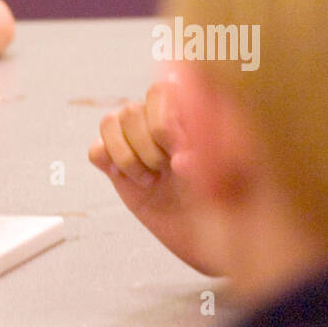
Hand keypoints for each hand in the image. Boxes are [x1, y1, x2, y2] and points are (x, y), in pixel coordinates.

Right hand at [88, 77, 218, 273]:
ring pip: (110, 123)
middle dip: (147, 144)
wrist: (209, 235)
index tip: (180, 153)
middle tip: (167, 170)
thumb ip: (211, 149)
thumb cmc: (226, 200)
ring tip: (151, 177)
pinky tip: (133, 180)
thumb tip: (178, 155)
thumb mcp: (232, 170)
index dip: (164, 122)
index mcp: (189, 111)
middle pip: (131, 110)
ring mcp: (136, 143)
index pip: (161, 90)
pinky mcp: (116, 166)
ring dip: (128, 154)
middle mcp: (159, 121)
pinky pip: (96, 150)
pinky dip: (109, 162)